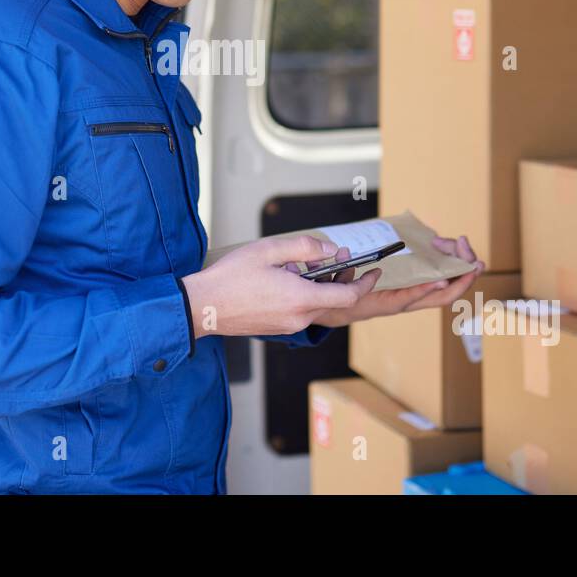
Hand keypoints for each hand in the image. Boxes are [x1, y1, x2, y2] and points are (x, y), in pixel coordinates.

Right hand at [181, 234, 379, 338]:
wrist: (202, 307)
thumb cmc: (231, 277)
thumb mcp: (269, 250)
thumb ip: (304, 247)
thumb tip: (330, 251)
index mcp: (301, 299)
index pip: (347, 296)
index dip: (364, 284)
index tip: (373, 272)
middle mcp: (299, 317)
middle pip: (333, 300)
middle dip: (340, 279)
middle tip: (336, 258)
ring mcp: (288, 327)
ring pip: (316, 305)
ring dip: (319, 286)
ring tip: (301, 265)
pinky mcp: (277, 329)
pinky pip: (301, 311)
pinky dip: (304, 295)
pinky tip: (287, 279)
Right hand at [301, 234, 485, 327]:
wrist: (343, 310)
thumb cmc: (345, 299)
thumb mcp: (344, 286)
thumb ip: (345, 273)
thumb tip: (344, 254)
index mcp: (392, 303)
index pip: (414, 299)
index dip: (428, 289)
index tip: (442, 279)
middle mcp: (409, 302)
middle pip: (445, 294)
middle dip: (462, 276)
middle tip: (470, 254)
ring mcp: (416, 294)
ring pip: (448, 284)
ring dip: (459, 264)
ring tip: (461, 243)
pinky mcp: (417, 285)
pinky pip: (441, 276)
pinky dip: (448, 261)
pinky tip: (450, 246)